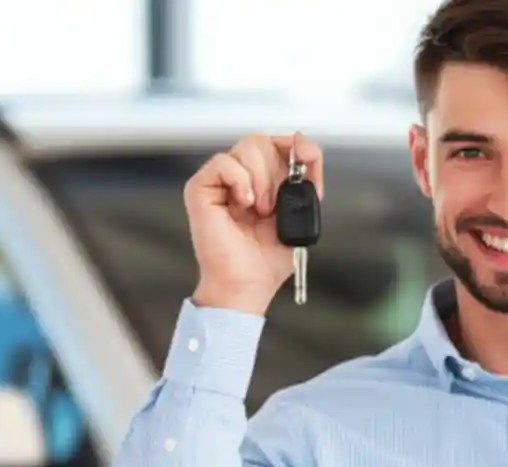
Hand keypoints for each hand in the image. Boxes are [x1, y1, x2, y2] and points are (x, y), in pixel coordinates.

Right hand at [184, 131, 324, 315]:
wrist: (248, 283)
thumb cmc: (267, 259)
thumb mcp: (301, 213)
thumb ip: (307, 179)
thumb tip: (305, 144)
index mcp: (263, 181)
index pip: (277, 144)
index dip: (294, 145)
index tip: (307, 157)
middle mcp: (241, 177)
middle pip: (262, 141)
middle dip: (278, 170)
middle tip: (274, 204)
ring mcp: (220, 181)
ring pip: (246, 146)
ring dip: (262, 179)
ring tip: (259, 209)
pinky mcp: (200, 188)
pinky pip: (223, 161)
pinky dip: (240, 180)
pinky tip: (244, 203)